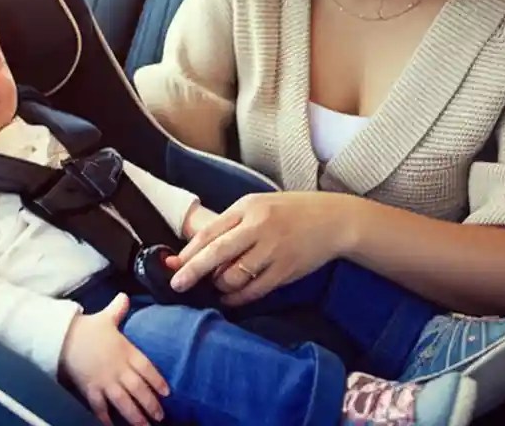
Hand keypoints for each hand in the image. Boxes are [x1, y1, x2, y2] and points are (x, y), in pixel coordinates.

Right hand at [59, 293, 169, 425]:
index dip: (158, 381)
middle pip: (139, 389)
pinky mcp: (90, 389)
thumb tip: (125, 296)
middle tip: (160, 417)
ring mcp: (105, 380)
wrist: (63, 337)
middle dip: (151, 404)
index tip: (167, 393)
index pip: (147, 368)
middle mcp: (119, 368)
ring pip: (124, 401)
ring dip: (135, 416)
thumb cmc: (87, 327)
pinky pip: (99, 407)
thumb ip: (118, 309)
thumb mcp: (105, 317)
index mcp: (126, 351)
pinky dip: (105, 418)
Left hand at [168, 192, 357, 306]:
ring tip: (217, 286)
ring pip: (234, 275)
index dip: (188, 251)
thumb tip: (195, 249)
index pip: (210, 231)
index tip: (171, 265)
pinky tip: (230, 298)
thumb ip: (230, 225)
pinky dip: (237, 298)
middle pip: (217, 252)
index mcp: (248, 208)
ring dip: (219, 286)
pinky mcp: (286, 270)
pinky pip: (254, 290)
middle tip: (176, 284)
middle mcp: (259, 227)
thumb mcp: (258, 207)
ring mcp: (273, 250)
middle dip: (192, 270)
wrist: (333, 220)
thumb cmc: (289, 213)